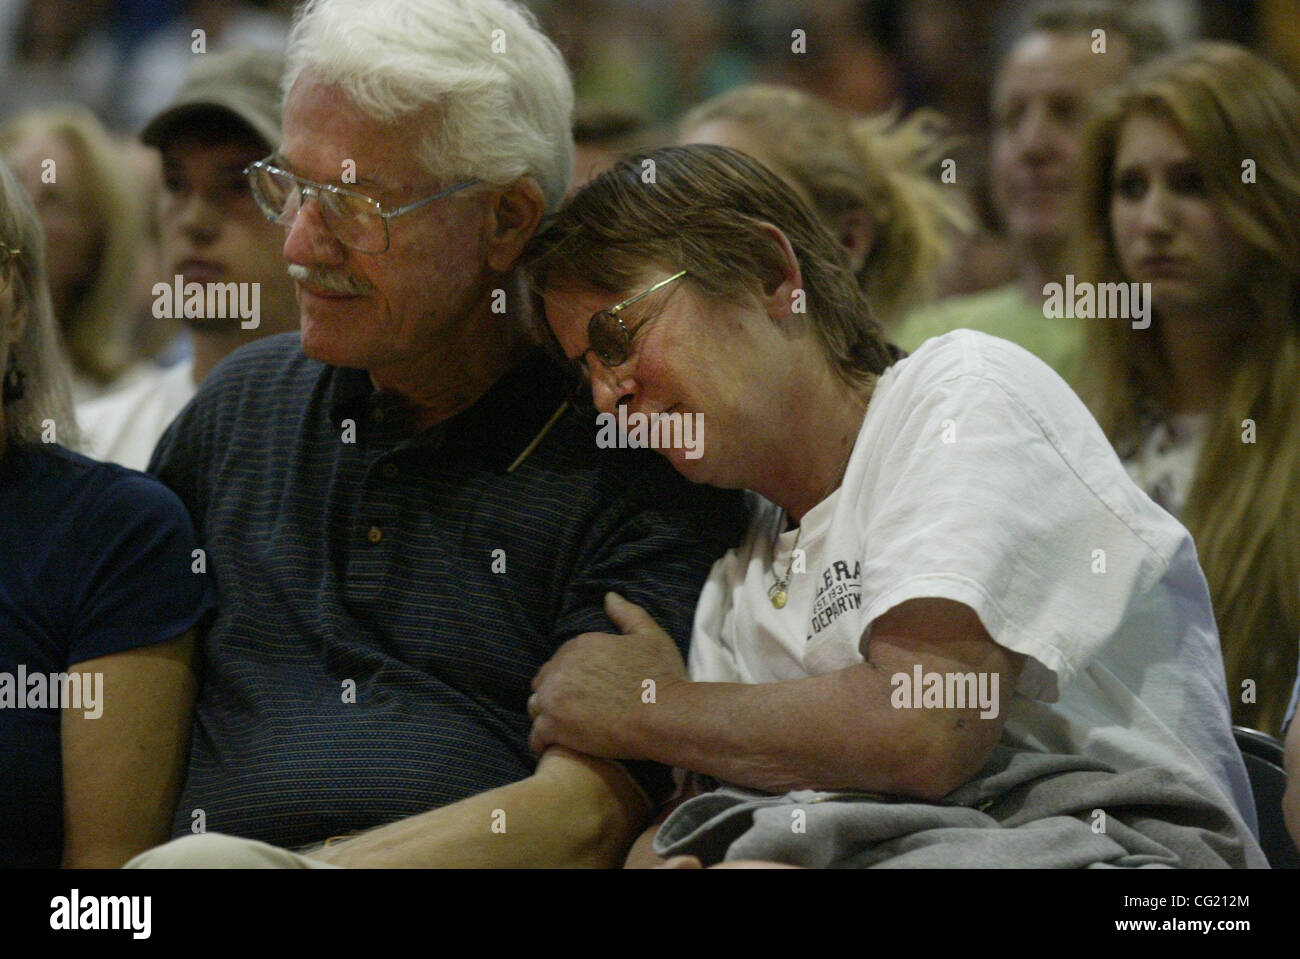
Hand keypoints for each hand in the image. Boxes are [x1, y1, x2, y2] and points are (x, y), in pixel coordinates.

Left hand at [529, 592, 687, 758]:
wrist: (664, 715)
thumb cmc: (661, 676)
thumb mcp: (649, 636)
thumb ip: (627, 614)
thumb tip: (609, 596)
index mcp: (579, 646)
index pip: (560, 662)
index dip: (572, 678)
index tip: (588, 692)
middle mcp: (560, 668)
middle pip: (544, 684)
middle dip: (557, 696)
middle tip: (579, 713)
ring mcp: (553, 698)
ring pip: (536, 709)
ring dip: (548, 717)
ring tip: (570, 730)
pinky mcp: (554, 727)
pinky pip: (536, 737)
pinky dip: (545, 742)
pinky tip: (561, 746)